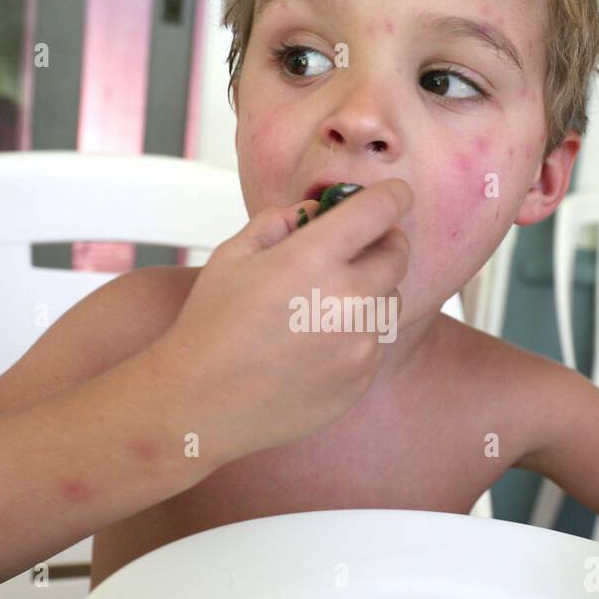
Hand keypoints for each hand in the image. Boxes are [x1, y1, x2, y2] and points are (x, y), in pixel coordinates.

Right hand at [147, 179, 412, 461]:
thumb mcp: (233, 255)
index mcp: (311, 259)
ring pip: (391, 301)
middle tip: (361, 245)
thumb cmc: (210, 326)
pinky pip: (376, 342)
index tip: (395, 195)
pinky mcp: (360, 380)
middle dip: (384, 242)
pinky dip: (359, 332)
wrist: (200, 403)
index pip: (379, 211)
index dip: (392, 196)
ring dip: (373, 289)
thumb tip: (317, 211)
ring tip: (328, 300)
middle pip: (397, 255)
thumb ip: (280, 220)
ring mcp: (358, 346)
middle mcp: (345, 301)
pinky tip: (319, 341)